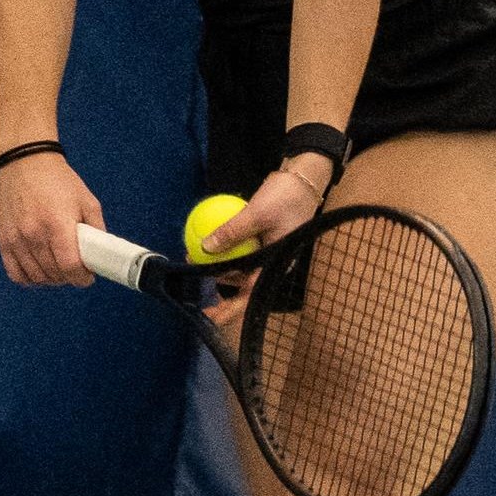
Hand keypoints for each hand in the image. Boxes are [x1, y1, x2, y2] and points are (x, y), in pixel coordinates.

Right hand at [0, 152, 105, 286]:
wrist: (24, 162)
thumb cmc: (58, 180)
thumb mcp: (87, 200)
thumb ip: (97, 228)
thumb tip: (100, 255)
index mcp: (58, 224)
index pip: (70, 267)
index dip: (82, 278)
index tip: (87, 276)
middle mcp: (34, 235)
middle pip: (54, 274)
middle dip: (69, 277)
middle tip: (75, 267)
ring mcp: (16, 239)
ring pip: (36, 277)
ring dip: (51, 279)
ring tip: (58, 268)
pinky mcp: (3, 240)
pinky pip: (15, 274)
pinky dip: (29, 278)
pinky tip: (39, 270)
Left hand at [200, 160, 326, 326]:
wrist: (303, 178)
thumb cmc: (286, 198)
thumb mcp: (256, 214)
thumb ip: (231, 231)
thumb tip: (204, 248)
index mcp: (275, 265)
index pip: (250, 294)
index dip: (230, 310)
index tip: (210, 318)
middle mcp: (271, 263)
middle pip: (241, 282)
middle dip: (215, 282)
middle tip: (191, 274)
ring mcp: (266, 251)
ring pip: (239, 265)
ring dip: (217, 262)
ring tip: (194, 255)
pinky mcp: (261, 239)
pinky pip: (239, 248)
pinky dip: (224, 246)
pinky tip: (206, 241)